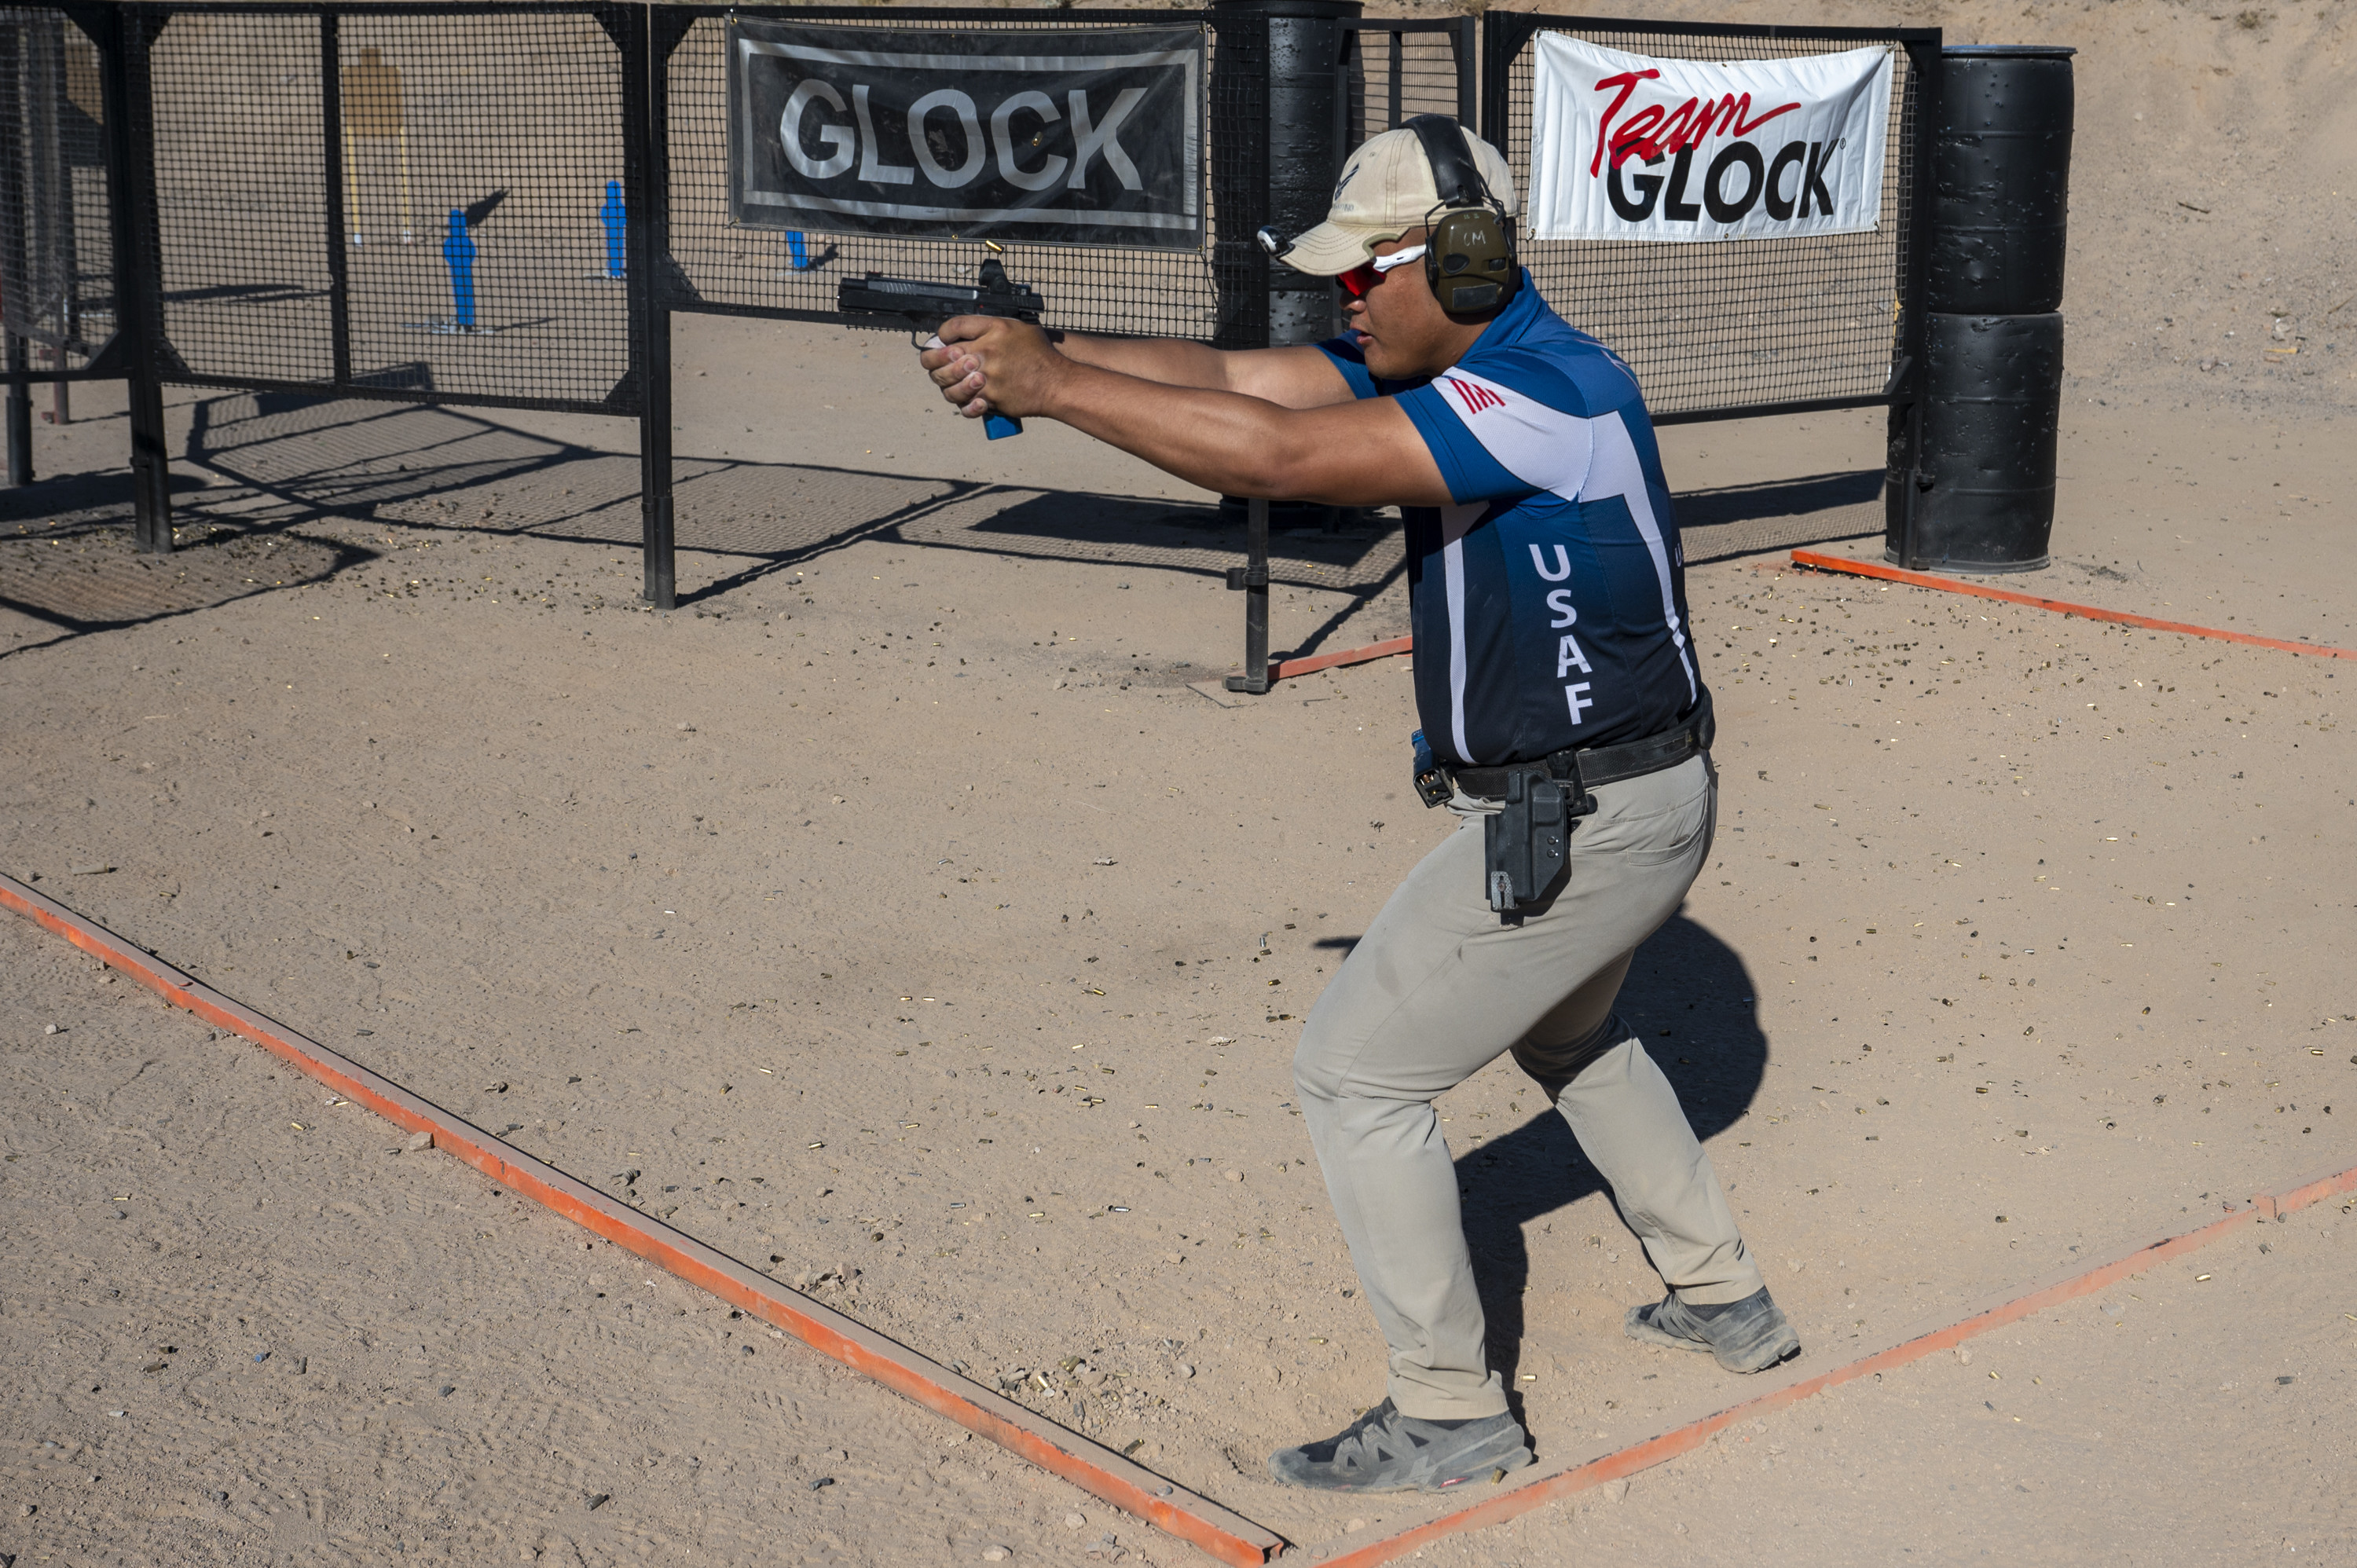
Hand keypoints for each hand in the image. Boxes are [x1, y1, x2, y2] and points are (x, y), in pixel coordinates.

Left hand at [917, 316, 1064, 423]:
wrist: (1057, 384)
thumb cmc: (1040, 355)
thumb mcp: (1020, 328)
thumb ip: (991, 327)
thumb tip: (966, 331)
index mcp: (994, 328)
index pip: (953, 326)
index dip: (941, 334)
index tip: (940, 341)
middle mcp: (987, 350)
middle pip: (943, 356)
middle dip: (932, 361)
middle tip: (933, 364)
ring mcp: (987, 376)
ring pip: (948, 383)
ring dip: (945, 384)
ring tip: (951, 384)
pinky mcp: (990, 397)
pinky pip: (965, 404)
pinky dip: (964, 404)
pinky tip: (969, 400)